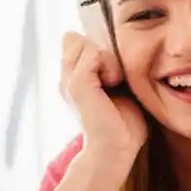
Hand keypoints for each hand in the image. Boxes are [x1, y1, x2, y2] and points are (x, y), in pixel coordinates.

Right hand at [61, 32, 146, 161]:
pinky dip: (110, 65)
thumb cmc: (123, 125)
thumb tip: (108, 45)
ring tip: (114, 83)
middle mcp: (66, 78)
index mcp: (74, 79)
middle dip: (102, 51)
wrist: (116, 150)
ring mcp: (68, 80)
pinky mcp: (77, 83)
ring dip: (108, 59)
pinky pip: (94, 53)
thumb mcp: (119, 86)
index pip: (76, 41)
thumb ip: (110, 65)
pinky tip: (113, 84)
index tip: (111, 74)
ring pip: (86, 43)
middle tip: (114, 80)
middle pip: (79, 39)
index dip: (96, 48)